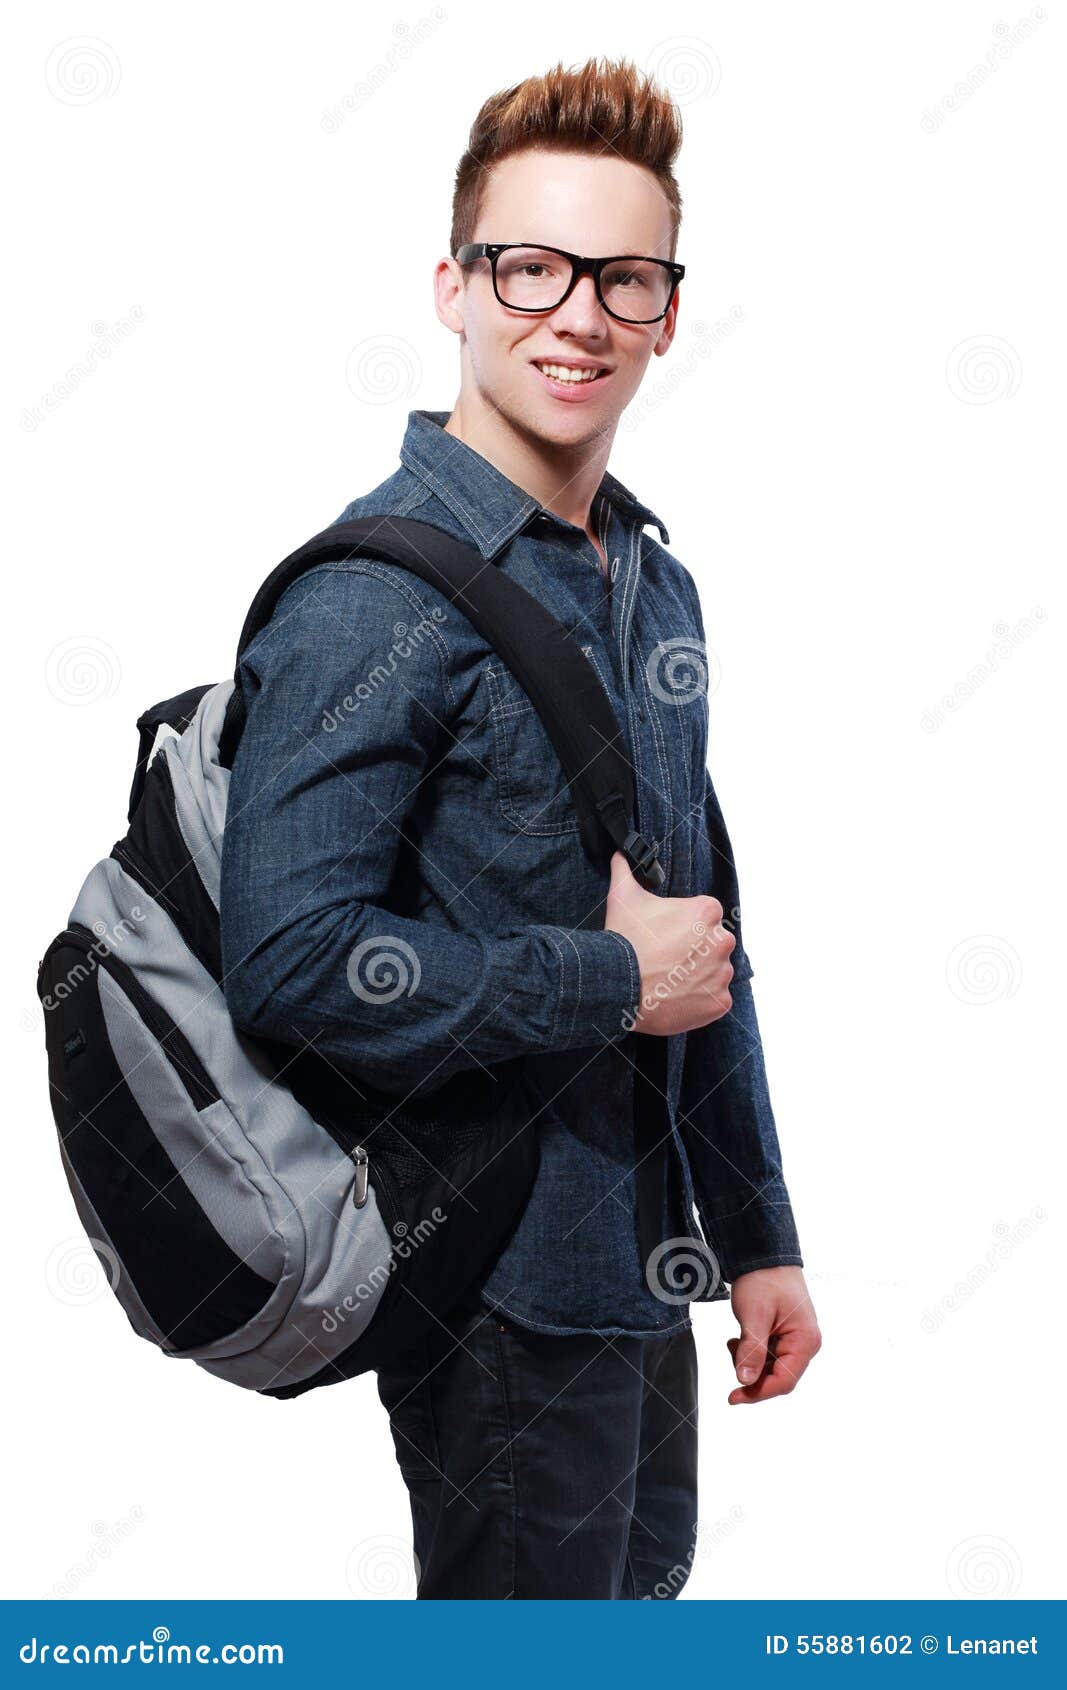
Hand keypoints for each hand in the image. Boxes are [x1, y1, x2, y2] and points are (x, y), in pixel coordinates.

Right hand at [603, 850, 734, 1035]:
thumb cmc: (625, 940)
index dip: (683, 926)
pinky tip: (677, 997)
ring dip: (697, 975)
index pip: (705, 915)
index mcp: (708, 911)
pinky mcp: (720, 1001)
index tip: (665, 935)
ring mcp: (723, 973)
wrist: (620, 987)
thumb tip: (621, 854)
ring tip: (669, 979)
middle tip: (666, 958)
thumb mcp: (623, 897)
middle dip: (693, 951)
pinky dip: (700, 999)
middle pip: (712, 943)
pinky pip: (715, 998)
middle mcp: (723, 940)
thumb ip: (626, 870)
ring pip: (714, 971)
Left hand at [725, 1266, 820, 1404]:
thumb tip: (745, 1381)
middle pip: (778, 1377)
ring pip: (770, 1368)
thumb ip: (751, 1350)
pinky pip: (768, 1355)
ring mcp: (796, 1340)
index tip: (733, 1397)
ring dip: (750, 1361)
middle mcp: (805, 1343)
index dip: (758, 1393)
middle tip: (732, 1351)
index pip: (784, 1381)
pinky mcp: (785, 1335)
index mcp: (805, 1341)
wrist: (764, 1254)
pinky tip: (740, 1338)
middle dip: (752, 1372)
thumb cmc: (764, 1279)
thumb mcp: (754, 1315)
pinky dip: (751, 1352)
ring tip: (735, 1340)